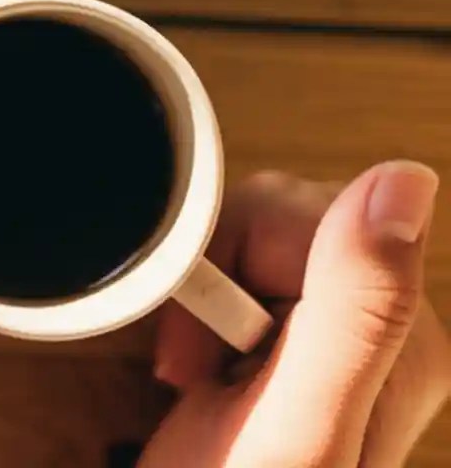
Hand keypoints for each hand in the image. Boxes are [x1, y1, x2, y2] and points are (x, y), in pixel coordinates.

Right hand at [143, 162, 450, 466]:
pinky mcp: (291, 340)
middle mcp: (381, 324)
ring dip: (199, 298)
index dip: (236, 256)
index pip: (309, 208)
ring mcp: (335, 332)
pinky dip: (196, 312)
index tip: (215, 337)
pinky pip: (233, 273)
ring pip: (246, 238)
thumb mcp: (299, 425)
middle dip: (213, 278)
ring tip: (200, 374)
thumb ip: (357, 308)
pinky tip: (203, 370)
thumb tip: (403, 176)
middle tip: (201, 365)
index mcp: (404, 332)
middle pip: (278, 215)